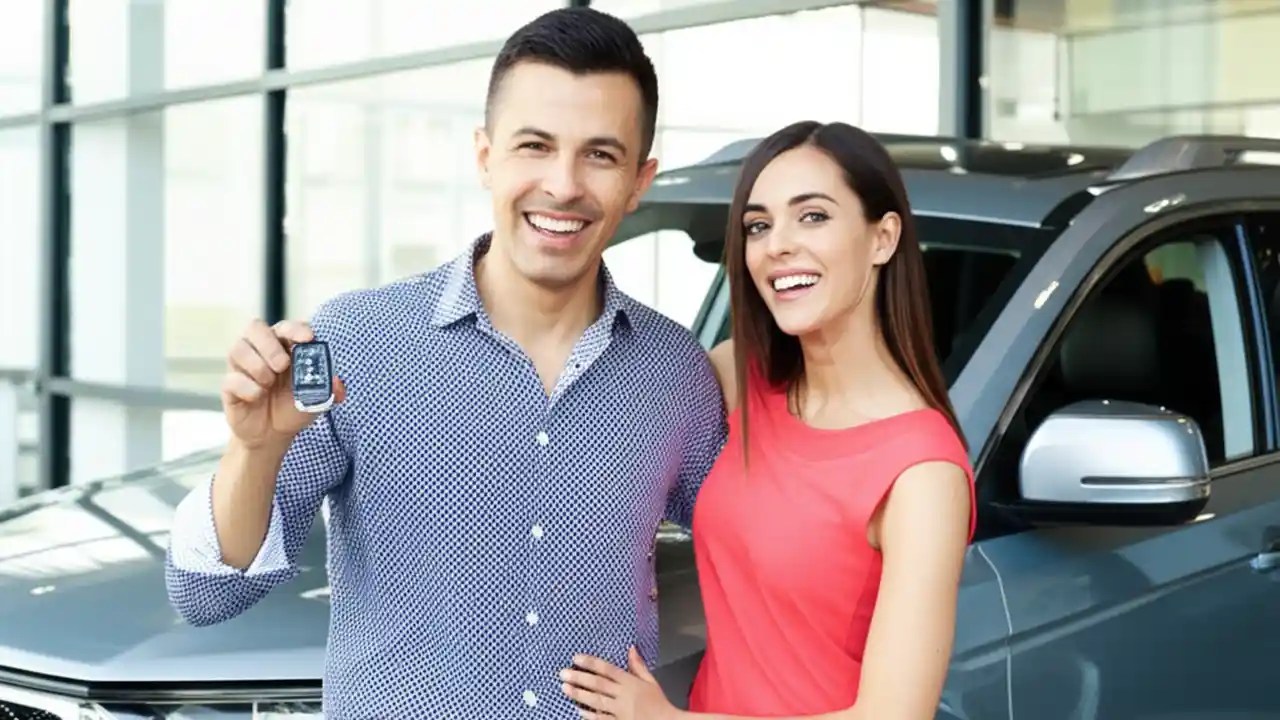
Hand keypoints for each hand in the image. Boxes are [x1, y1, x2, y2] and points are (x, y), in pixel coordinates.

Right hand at [221, 318, 345, 448]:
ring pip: (238, 349)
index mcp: (283, 346)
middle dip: (270, 346)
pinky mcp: (229, 386)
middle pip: (255, 328)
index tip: (308, 338)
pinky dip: (247, 387)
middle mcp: (260, 351)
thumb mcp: (317, 399)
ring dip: (257, 366)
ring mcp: (242, 367)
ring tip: (269, 384)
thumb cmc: (294, 407)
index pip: (286, 327)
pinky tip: (257, 396)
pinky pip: (231, 379)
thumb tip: (338, 384)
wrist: (273, 434)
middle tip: (283, 366)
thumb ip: (330, 389)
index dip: (295, 329)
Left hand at [561, 647, 680, 719]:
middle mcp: (624, 695)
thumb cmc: (659, 703)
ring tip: (564, 688)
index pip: (608, 669)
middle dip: (579, 678)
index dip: (591, 663)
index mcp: (631, 683)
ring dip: (579, 694)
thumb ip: (638, 666)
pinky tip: (578, 709)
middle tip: (563, 673)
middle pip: (599, 684)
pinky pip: (602, 719)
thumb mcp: (651, 682)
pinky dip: (590, 715)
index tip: (576, 658)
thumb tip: (631, 649)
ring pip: (597, 701)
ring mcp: (621, 711)